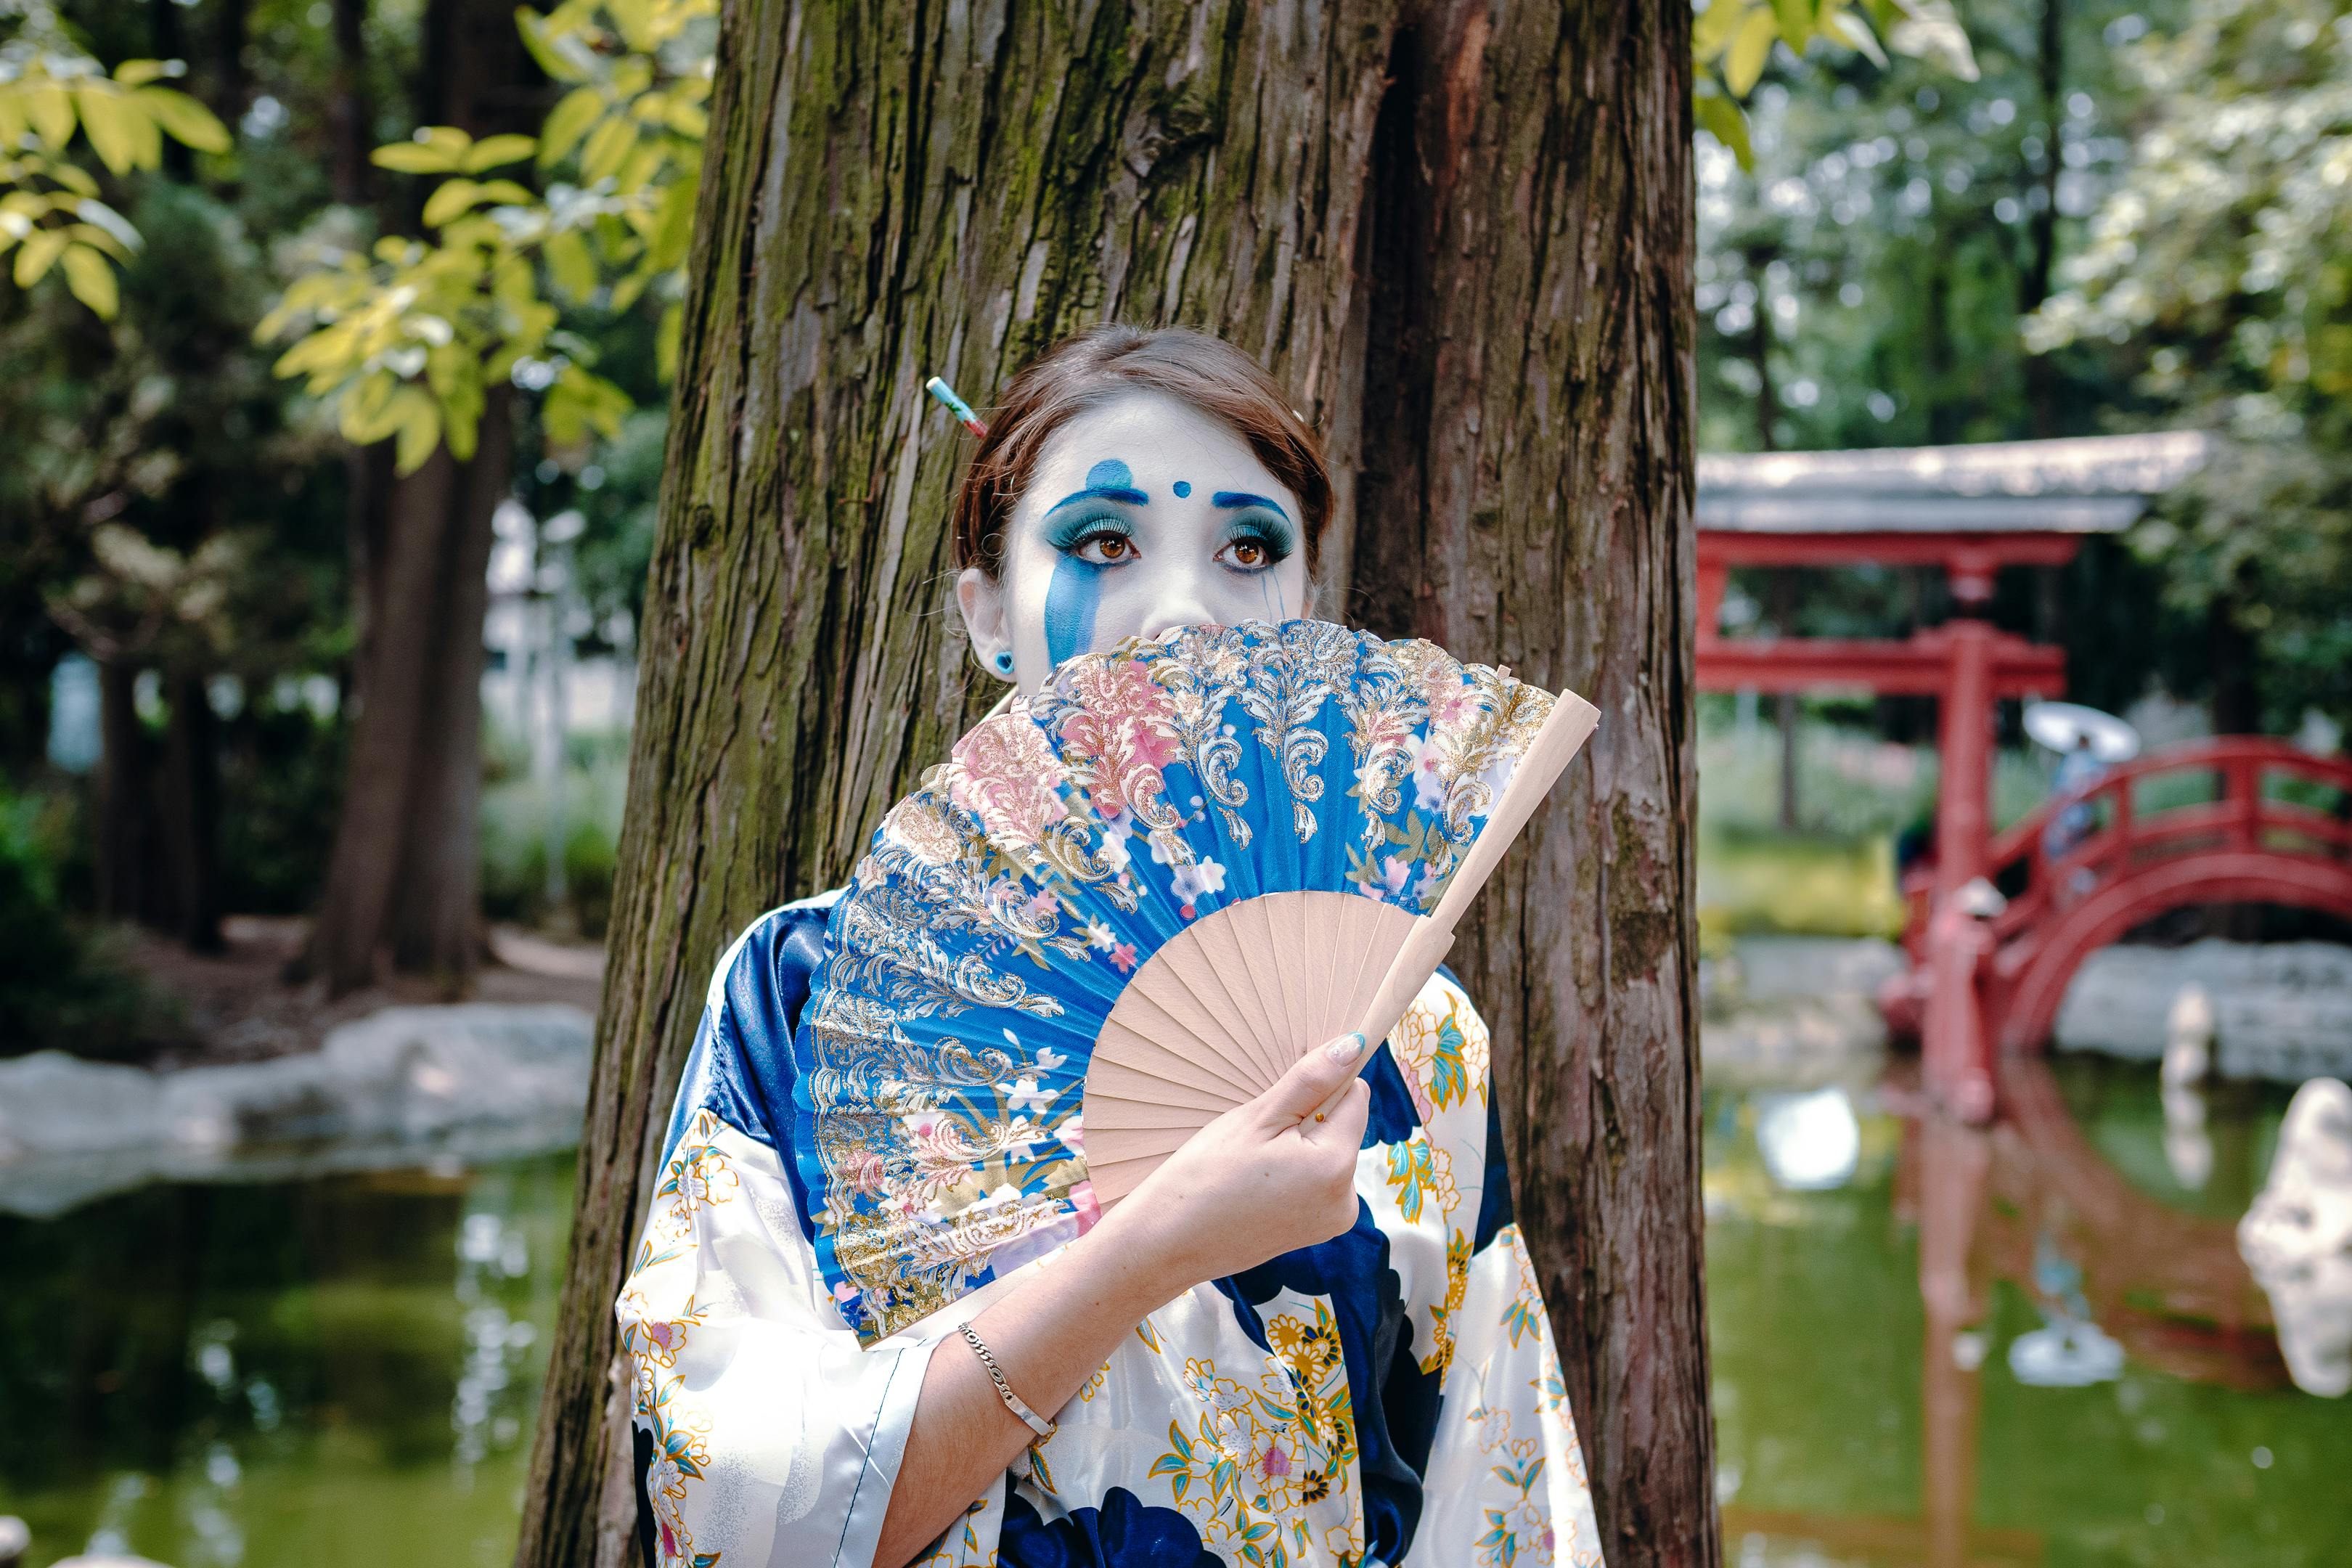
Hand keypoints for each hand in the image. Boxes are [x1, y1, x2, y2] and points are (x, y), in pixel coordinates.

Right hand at [1092, 1031, 1372, 1298]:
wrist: (1167, 1244)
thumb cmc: (1204, 1178)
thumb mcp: (1257, 1119)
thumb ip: (1310, 1081)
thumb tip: (1354, 1046)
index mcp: (1336, 1167)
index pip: (1355, 1098)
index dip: (1321, 1086)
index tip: (1281, 1097)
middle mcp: (1346, 1200)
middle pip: (1342, 1126)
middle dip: (1306, 1118)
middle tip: (1256, 1135)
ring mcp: (1330, 1220)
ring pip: (1327, 1152)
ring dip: (1297, 1143)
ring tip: (1250, 1161)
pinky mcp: (1313, 1231)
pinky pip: (1315, 1181)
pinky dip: (1291, 1170)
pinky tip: (1254, 1181)